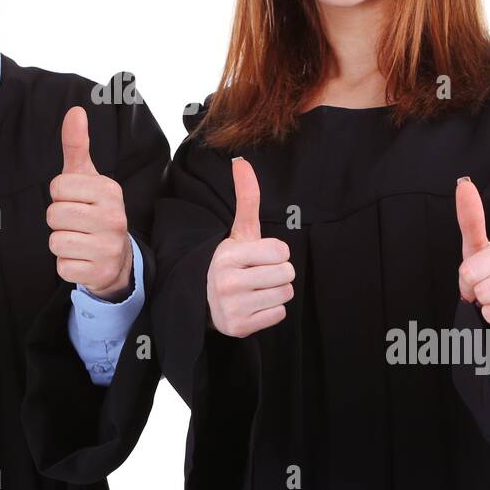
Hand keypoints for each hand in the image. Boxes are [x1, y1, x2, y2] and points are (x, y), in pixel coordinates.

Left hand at [47, 106, 132, 299]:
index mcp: (109, 190)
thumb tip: (75, 111)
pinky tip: (82, 259)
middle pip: (53, 214)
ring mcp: (109, 247)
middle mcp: (114, 217)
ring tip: (79, 240)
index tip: (75, 201)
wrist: (116, 258)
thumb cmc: (94, 210)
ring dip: (61, 243)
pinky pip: (62, 266)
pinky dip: (66, 265)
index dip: (59, 196)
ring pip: (55, 241)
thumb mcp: (86, 178)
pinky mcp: (100, 272)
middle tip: (76, 223)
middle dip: (58, 221)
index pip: (57, 187)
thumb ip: (77, 146)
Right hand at [205, 157, 294, 336]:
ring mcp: (233, 307)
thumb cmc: (231, 261)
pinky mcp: (239, 327)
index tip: (259, 255)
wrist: (203, 298)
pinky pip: (278, 314)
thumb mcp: (238, 232)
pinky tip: (254, 304)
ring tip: (257, 288)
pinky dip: (271, 311)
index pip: (282, 252)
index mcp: (229, 255)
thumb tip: (242, 161)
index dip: (276, 252)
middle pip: (287, 274)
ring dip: (276, 291)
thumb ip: (247, 199)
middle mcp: (228, 282)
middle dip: (278, 272)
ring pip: (285, 294)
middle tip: (259, 273)